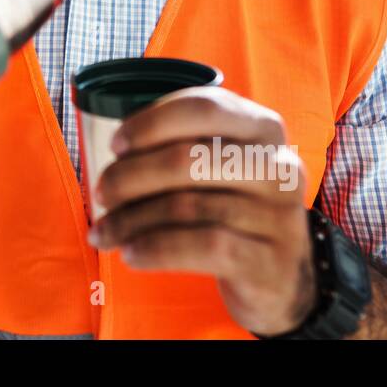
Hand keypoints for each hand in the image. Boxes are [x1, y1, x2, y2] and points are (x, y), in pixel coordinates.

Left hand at [87, 85, 316, 334]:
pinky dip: (155, 249)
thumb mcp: (223, 169)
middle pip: (188, 159)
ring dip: (131, 220)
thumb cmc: (237, 211)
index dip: (152, 121)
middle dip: (130, 176)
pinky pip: (202, 247)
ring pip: (187, 206)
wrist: (284, 279)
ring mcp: (279, 216)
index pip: (205, 107)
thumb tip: (115, 154)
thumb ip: (184, 147)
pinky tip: (132, 254)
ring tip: (105, 232)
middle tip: (102, 194)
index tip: (116, 145)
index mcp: (263, 129)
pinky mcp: (269, 262)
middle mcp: (279, 167)